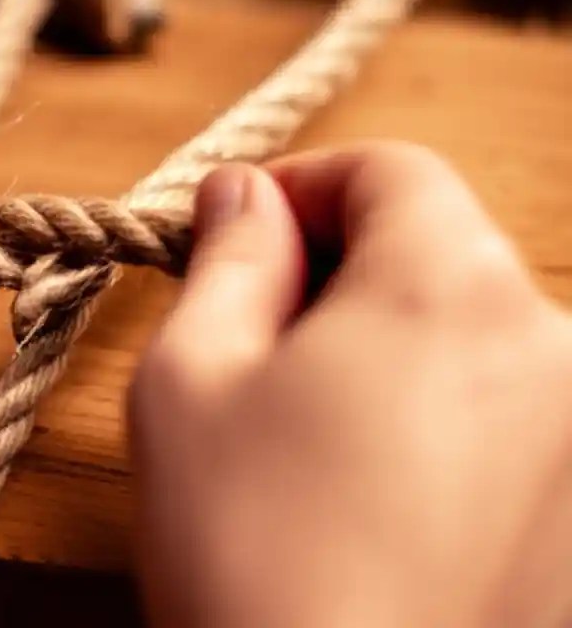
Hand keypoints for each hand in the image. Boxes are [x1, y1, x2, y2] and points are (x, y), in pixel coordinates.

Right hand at [130, 145, 571, 626]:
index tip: (240, 233)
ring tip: (304, 438)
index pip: (389, 170)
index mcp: (451, 285)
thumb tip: (246, 198)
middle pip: (439, 250)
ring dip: (389, 350)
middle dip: (341, 272)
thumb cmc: (250, 553)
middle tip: (251, 341)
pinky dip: (440, 419)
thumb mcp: (189, 381)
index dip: (301, 187)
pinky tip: (368, 492)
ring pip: (474, 338)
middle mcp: (555, 344)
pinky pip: (511, 418)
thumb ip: (227, 259)